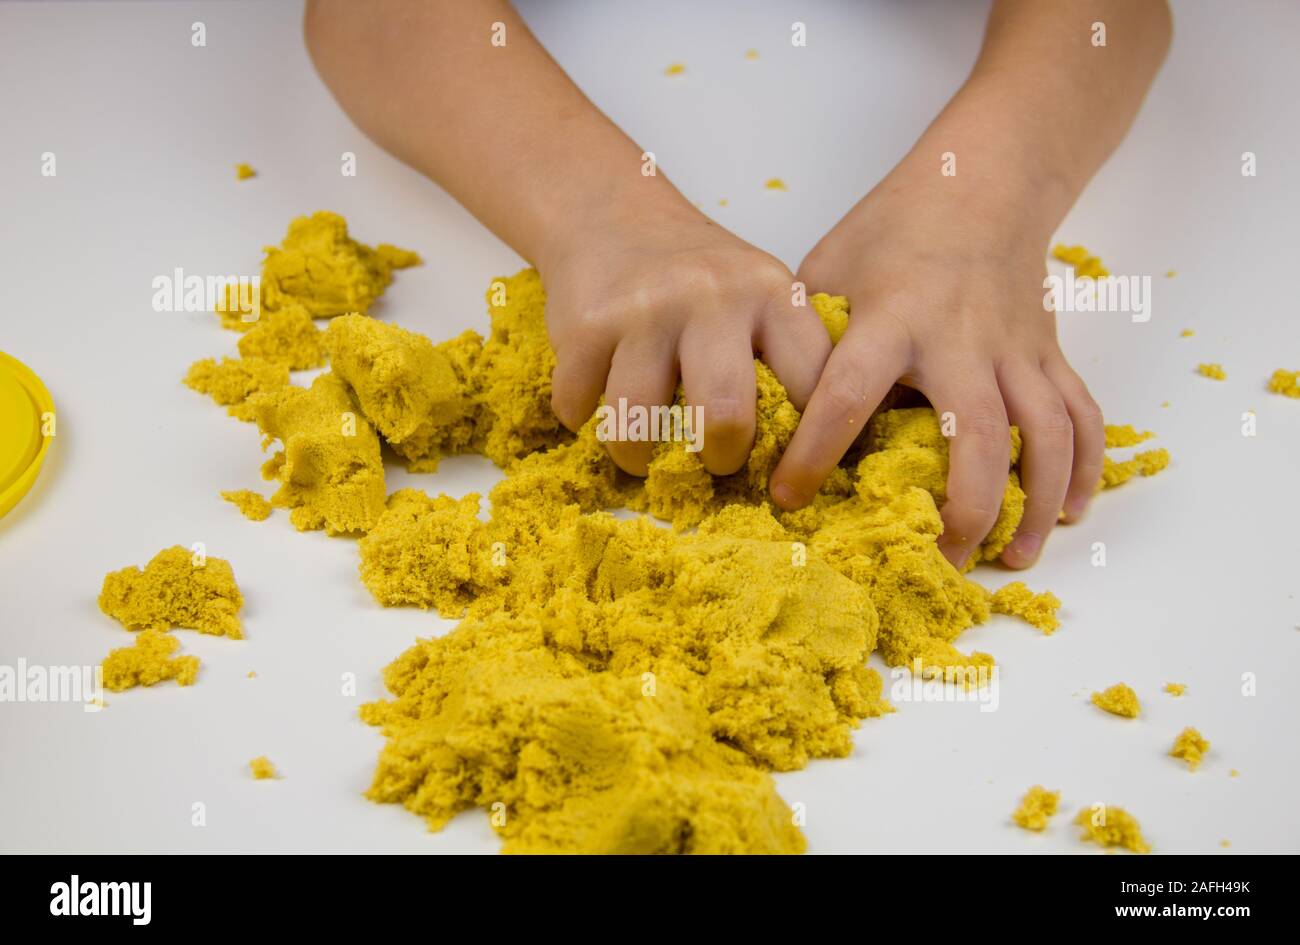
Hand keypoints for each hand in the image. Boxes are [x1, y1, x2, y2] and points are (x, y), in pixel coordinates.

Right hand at [540, 195, 830, 475]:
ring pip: (638, 424)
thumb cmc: (698, 280)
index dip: (806, 444)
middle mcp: (713, 296)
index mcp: (773, 294)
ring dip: (637, 455)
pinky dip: (581, 420)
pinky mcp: (586, 324)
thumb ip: (785, 357)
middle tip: (714, 459)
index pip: (810, 387)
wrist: (611, 216)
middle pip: (725, 416)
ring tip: (642, 451)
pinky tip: (593, 406)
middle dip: (721, 459)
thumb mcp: (761, 295)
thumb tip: (807, 456)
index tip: (786, 466)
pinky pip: (580, 407)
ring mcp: (646, 308)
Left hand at [769, 168, 1103, 569]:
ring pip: (1045, 435)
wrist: (982, 183)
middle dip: (962, 507)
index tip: (789, 499)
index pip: (848, 396)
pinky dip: (1083, 467)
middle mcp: (963, 339)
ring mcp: (1016, 349)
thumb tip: (767, 411)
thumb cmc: (891, 230)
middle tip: (938, 561)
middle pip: (978, 435)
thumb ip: (805, 338)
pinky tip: (1068, 514)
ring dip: (1034, 503)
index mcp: (894, 318)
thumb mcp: (828, 269)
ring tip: (1010, 559)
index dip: (816, 454)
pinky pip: (1082, 415)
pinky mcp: (1050, 353)